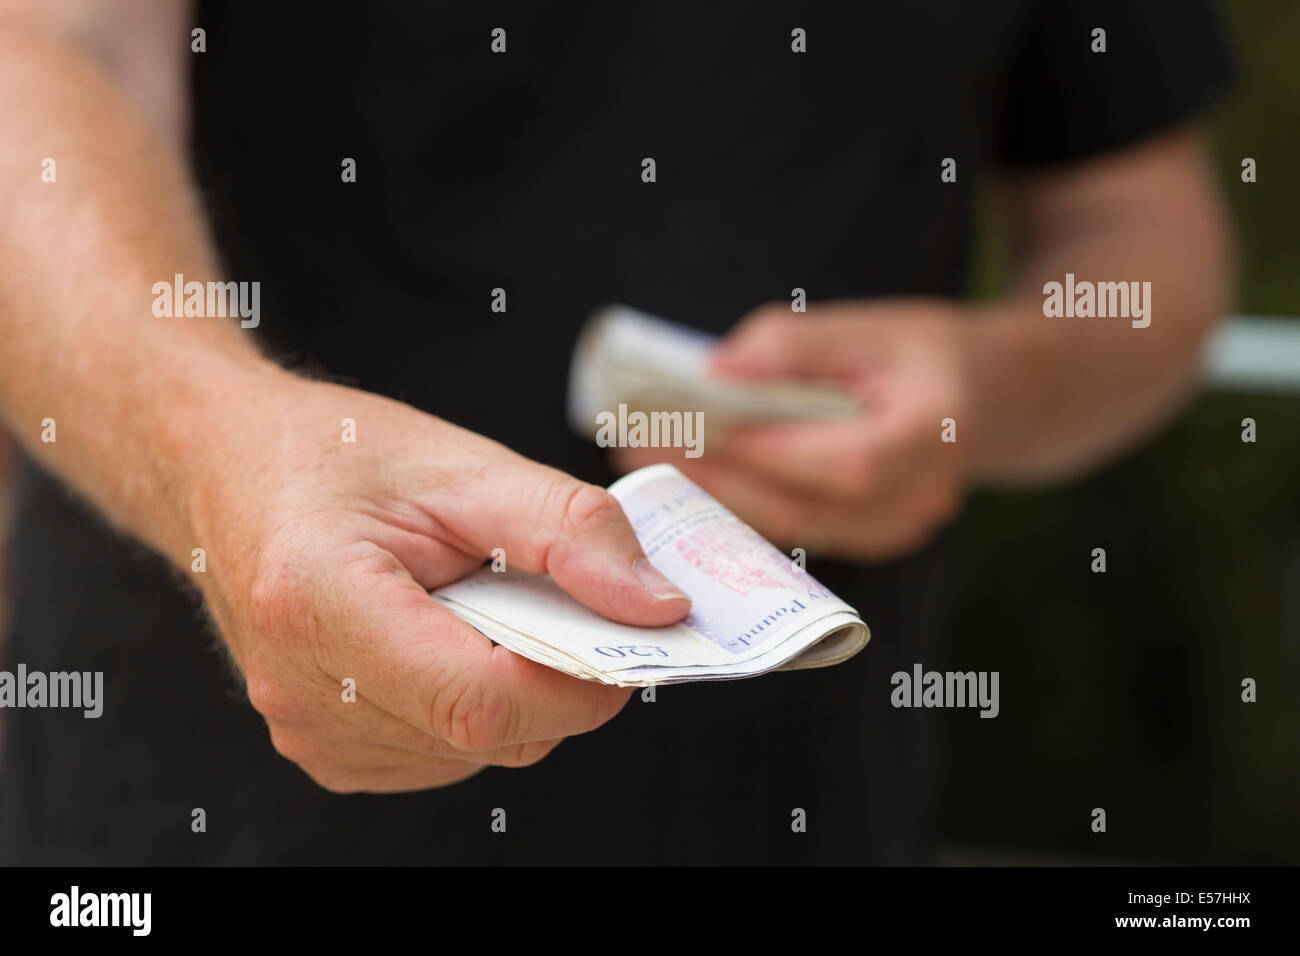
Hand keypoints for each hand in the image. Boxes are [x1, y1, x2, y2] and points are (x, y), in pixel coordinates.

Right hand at [190, 376, 690, 792]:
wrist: (226, 469)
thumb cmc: (334, 456)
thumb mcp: (463, 465)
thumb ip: (569, 531)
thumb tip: (657, 606)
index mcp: (320, 606)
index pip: (482, 701)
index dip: (580, 680)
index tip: (632, 628)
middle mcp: (304, 692)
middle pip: (491, 732)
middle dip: (563, 676)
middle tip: (570, 596)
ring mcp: (310, 732)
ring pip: (480, 751)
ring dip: (523, 687)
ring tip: (492, 602)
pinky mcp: (328, 749)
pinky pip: (447, 754)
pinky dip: (481, 703)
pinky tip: (458, 636)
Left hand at [612, 299, 973, 560]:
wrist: (984, 397)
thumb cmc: (923, 353)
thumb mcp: (868, 326)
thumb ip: (793, 346)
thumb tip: (714, 372)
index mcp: (934, 433)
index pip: (847, 462)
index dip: (767, 451)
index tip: (692, 424)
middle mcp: (920, 498)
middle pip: (803, 508)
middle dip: (713, 477)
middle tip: (637, 444)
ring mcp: (895, 530)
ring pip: (788, 528)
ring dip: (711, 496)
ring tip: (645, 459)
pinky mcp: (863, 540)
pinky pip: (791, 530)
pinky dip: (737, 504)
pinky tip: (686, 476)